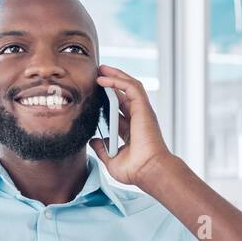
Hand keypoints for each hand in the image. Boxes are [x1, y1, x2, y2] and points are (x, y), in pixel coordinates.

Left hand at [89, 64, 175, 187]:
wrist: (149, 171)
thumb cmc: (136, 170)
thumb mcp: (112, 160)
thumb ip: (101, 150)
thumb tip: (93, 141)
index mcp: (132, 130)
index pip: (119, 110)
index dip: (107, 100)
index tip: (94, 94)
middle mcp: (138, 119)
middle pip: (124, 94)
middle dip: (112, 82)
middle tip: (97, 74)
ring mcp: (142, 112)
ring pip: (129, 86)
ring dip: (115, 76)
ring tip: (100, 69)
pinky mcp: (143, 108)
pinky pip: (131, 87)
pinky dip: (117, 81)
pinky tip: (103, 79)